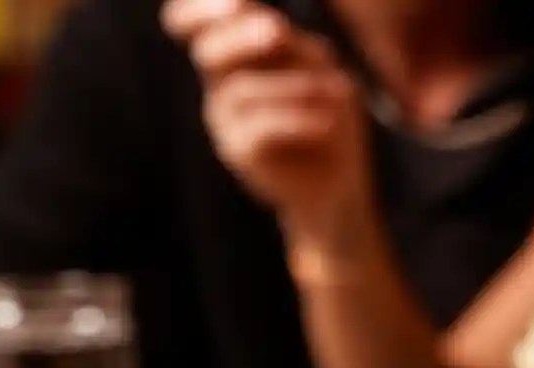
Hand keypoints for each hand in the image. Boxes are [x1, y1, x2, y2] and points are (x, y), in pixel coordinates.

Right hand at [163, 0, 369, 233]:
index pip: (194, 25)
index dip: (199, 10)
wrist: (338, 184)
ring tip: (339, 93)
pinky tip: (329, 124)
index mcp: (238, 56)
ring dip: (297, 86)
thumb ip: (296, 48)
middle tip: (277, 32)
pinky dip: (300, 121)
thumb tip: (273, 30)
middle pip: (208, 51)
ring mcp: (225, 121)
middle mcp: (223, 85)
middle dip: (241, 37)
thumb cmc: (332, 117)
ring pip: (242, 90)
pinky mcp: (237, 152)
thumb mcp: (322, 71)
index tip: (235, 3)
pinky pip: (259, 129)